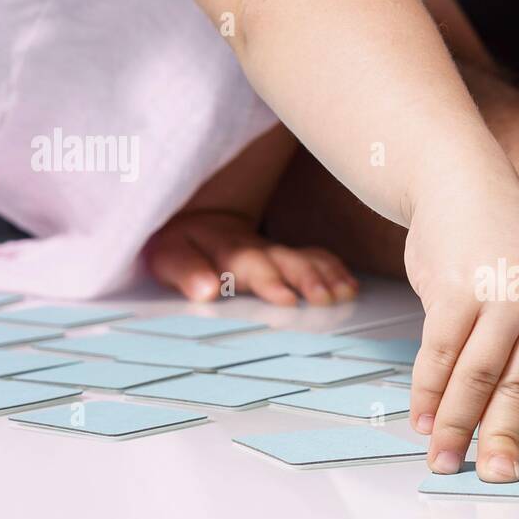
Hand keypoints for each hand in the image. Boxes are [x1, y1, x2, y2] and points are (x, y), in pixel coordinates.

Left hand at [145, 209, 357, 305]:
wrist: (199, 219)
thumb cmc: (183, 246)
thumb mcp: (170, 257)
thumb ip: (187, 273)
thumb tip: (205, 290)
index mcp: (219, 248)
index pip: (242, 261)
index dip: (267, 280)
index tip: (285, 298)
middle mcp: (252, 247)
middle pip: (281, 260)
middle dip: (303, 278)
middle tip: (321, 299)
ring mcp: (274, 250)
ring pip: (302, 259)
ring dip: (324, 277)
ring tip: (342, 295)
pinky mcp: (289, 255)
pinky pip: (316, 258)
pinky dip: (334, 271)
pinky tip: (349, 288)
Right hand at [404, 176, 518, 486]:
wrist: (468, 187)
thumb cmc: (506, 261)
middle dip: (504, 442)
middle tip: (495, 480)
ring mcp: (504, 297)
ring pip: (477, 378)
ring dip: (455, 426)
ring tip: (443, 462)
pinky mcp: (459, 289)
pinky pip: (440, 354)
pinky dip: (427, 391)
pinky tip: (421, 419)